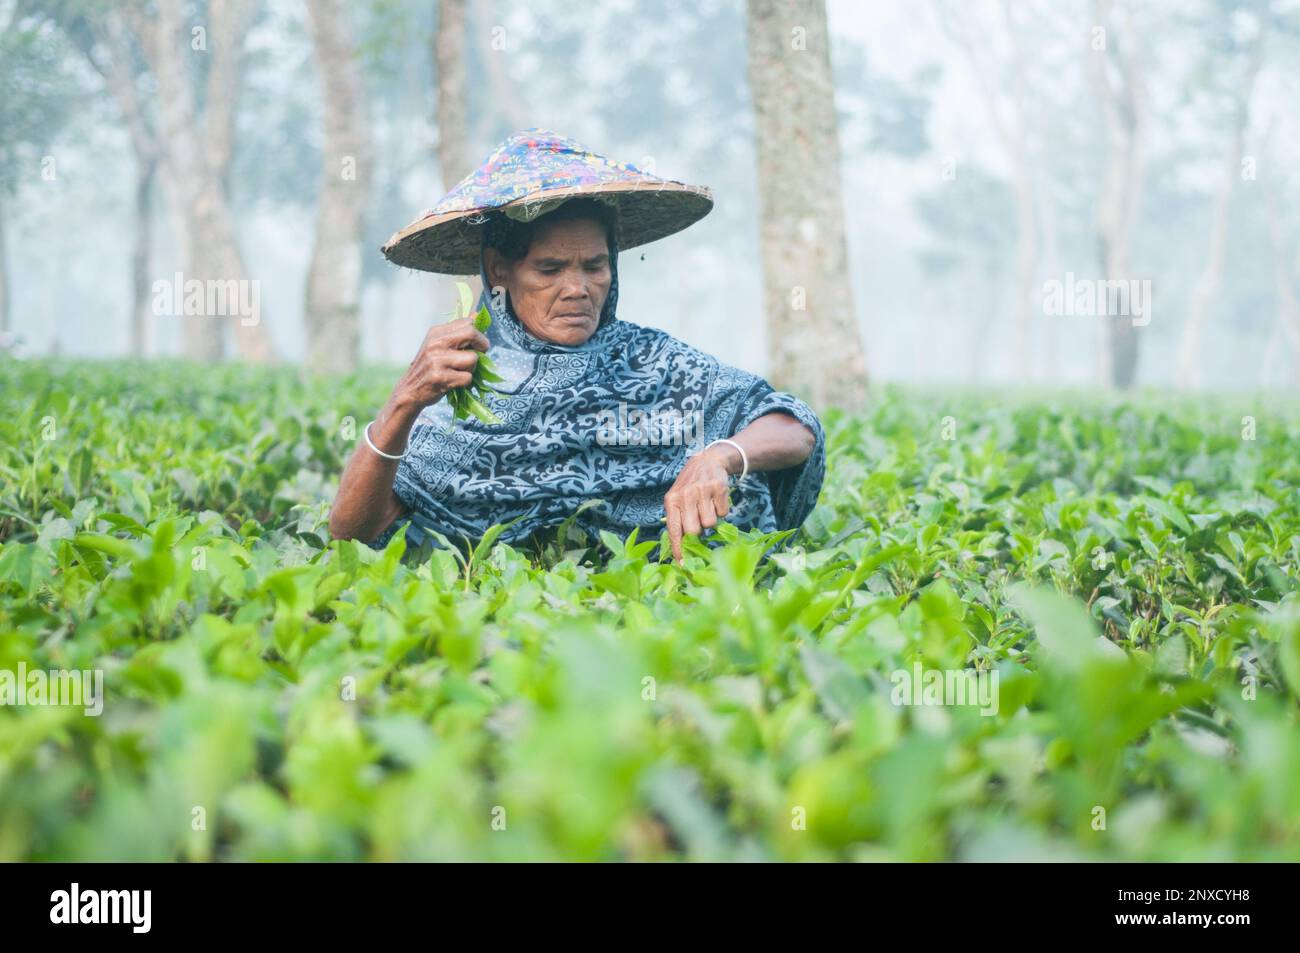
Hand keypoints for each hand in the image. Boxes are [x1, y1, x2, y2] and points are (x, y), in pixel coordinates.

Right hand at [391, 318, 489, 409]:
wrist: (410, 390)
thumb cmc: (428, 368)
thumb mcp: (437, 346)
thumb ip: (456, 334)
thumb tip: (477, 316)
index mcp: (435, 333)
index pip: (466, 322)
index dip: (478, 333)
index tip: (477, 344)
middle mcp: (435, 343)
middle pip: (471, 333)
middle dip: (482, 345)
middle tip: (481, 354)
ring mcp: (436, 360)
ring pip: (472, 359)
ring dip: (472, 369)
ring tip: (459, 372)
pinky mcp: (440, 377)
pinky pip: (467, 377)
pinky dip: (465, 383)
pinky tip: (454, 383)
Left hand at [663, 443, 739, 561]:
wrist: (708, 461)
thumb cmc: (690, 486)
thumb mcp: (677, 498)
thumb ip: (678, 520)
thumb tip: (683, 549)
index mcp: (671, 500)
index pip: (673, 530)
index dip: (678, 549)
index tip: (682, 564)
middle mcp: (685, 495)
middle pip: (694, 531)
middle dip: (698, 531)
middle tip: (699, 520)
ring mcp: (702, 491)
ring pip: (710, 523)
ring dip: (711, 519)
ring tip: (707, 506)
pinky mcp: (718, 488)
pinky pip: (723, 513)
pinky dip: (721, 510)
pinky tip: (715, 499)